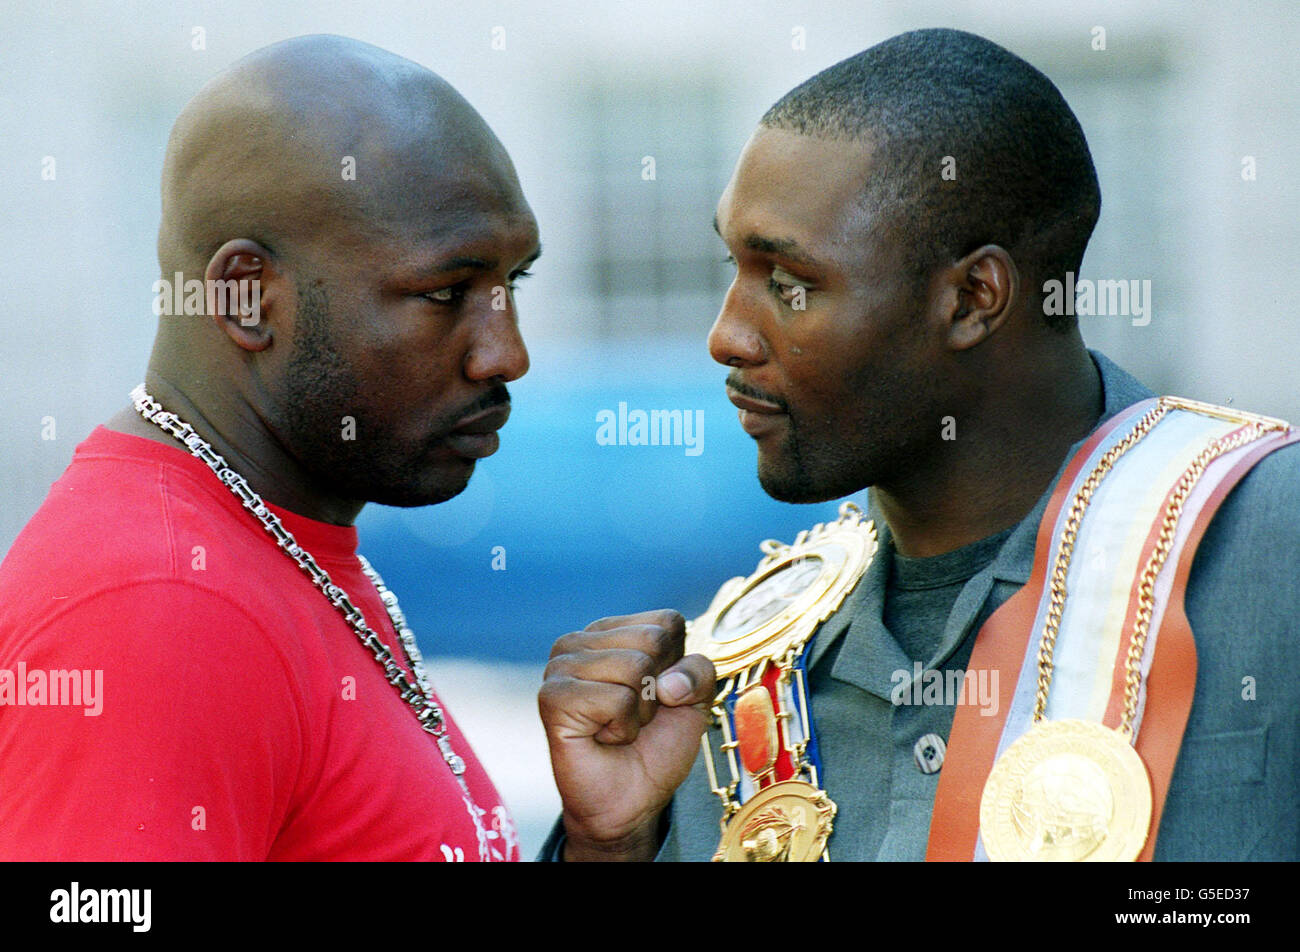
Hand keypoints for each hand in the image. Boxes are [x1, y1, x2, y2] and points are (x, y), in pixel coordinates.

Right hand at [538, 609, 715, 860]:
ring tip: (616, 727)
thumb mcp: (694, 701)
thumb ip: (699, 672)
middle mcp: (582, 640)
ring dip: (639, 713)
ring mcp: (562, 665)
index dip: (677, 666)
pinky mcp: (553, 696)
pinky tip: (601, 737)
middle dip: (659, 690)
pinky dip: (622, 728)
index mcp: (613, 630)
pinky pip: (616, 699)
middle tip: (634, 715)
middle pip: (654, 641)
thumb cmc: (655, 745)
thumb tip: (667, 683)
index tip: (658, 696)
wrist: (629, 800)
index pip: (668, 622)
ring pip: (636, 668)